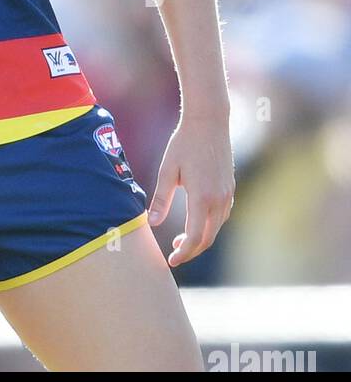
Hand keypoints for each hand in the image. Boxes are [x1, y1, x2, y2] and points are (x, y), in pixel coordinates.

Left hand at [147, 110, 234, 268]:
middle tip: (174, 253)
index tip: (171, 260)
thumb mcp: (167, 170)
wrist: (209, 122)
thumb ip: (160, 199)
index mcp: (202, 198)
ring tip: (181, 238)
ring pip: (217, 228)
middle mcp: (219, 200)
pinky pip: (222, 216)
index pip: (195, 238)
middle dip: (191, 249)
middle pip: (208, 238)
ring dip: (201, 238)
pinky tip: (196, 221)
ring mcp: (228, 194)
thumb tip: (151, 223)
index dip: (183, 253)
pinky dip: (210, 225)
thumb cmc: (184, 143)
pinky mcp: (230, 188)